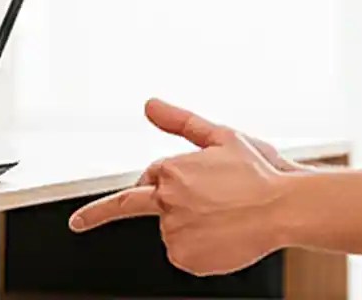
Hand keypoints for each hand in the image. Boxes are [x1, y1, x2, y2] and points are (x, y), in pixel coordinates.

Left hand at [67, 99, 297, 276]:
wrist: (284, 208)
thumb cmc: (258, 172)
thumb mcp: (221, 137)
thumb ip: (180, 122)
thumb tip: (149, 105)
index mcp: (171, 170)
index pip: (140, 183)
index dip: (144, 188)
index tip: (77, 223)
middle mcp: (166, 201)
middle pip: (156, 207)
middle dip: (158, 208)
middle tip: (146, 215)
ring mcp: (174, 231)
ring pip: (173, 231)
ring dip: (192, 225)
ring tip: (227, 215)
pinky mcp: (185, 256)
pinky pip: (185, 254)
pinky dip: (201, 248)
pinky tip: (225, 235)